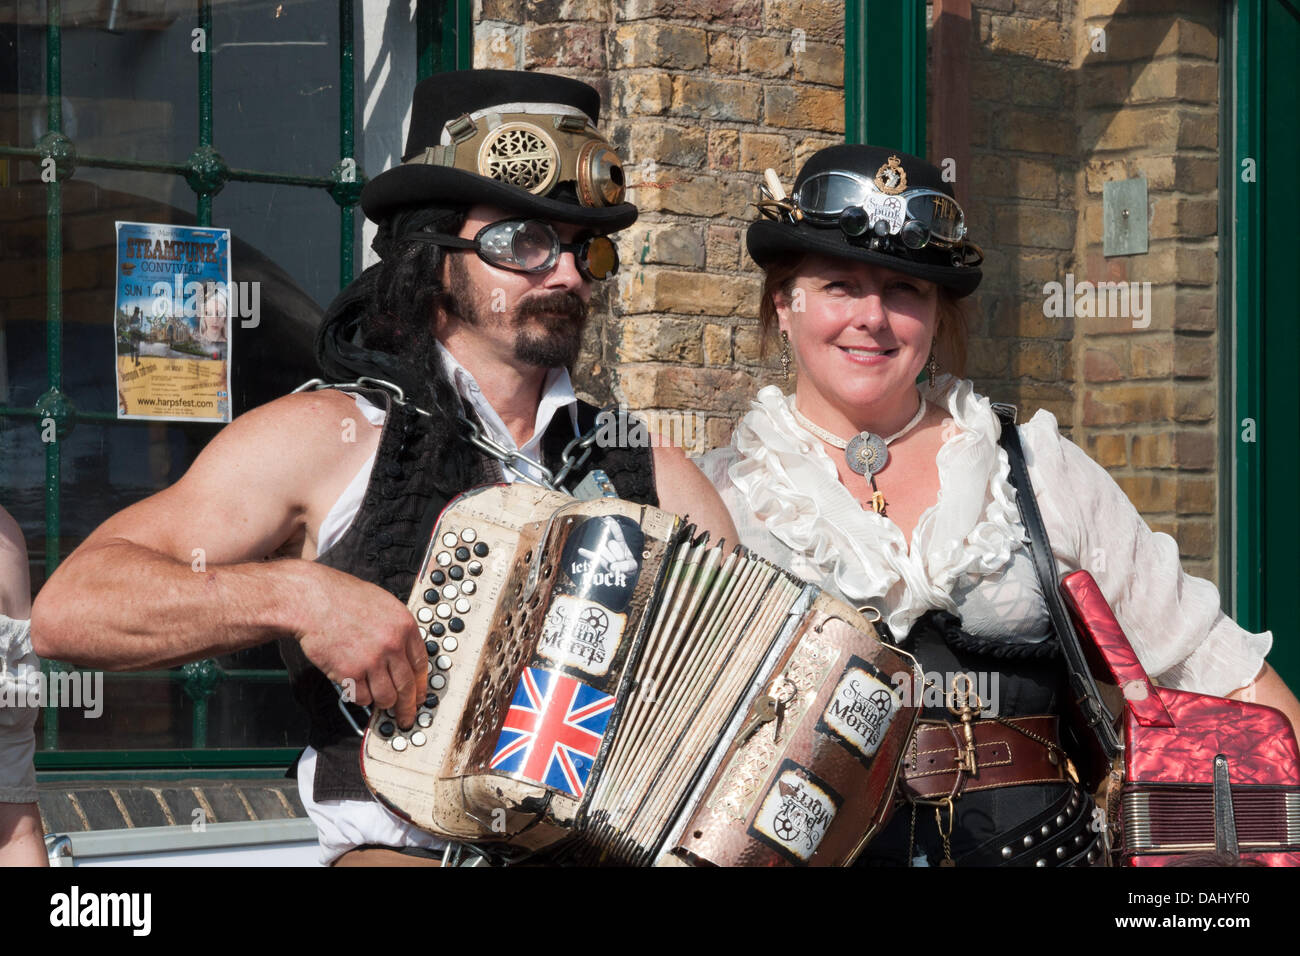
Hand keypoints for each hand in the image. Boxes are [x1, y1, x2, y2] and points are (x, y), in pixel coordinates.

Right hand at [296, 569, 425, 729]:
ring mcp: (372, 661)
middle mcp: (393, 645)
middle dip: (407, 707)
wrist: (313, 601)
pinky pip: (362, 698)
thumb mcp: (383, 605)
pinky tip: (356, 688)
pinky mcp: (350, 673)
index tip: (419, 696)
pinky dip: (360, 697)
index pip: (421, 664)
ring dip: (383, 703)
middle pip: (407, 686)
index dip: (420, 685)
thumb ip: (397, 630)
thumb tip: (404, 655)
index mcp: (405, 626)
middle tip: (406, 717)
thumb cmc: (343, 598)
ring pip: (386, 697)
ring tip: (379, 702)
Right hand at [577, 521, 637, 575]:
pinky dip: (587, 553)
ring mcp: (604, 552)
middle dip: (618, 554)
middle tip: (621, 560)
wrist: (622, 576)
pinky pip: (593, 556)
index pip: (617, 533)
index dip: (614, 526)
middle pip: (612, 544)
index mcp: (621, 543)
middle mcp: (612, 545)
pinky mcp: (599, 560)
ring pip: (604, 552)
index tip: (608, 520)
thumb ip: (627, 566)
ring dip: (610, 560)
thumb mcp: (633, 566)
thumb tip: (612, 567)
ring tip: (614, 565)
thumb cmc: (628, 567)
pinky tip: (581, 550)